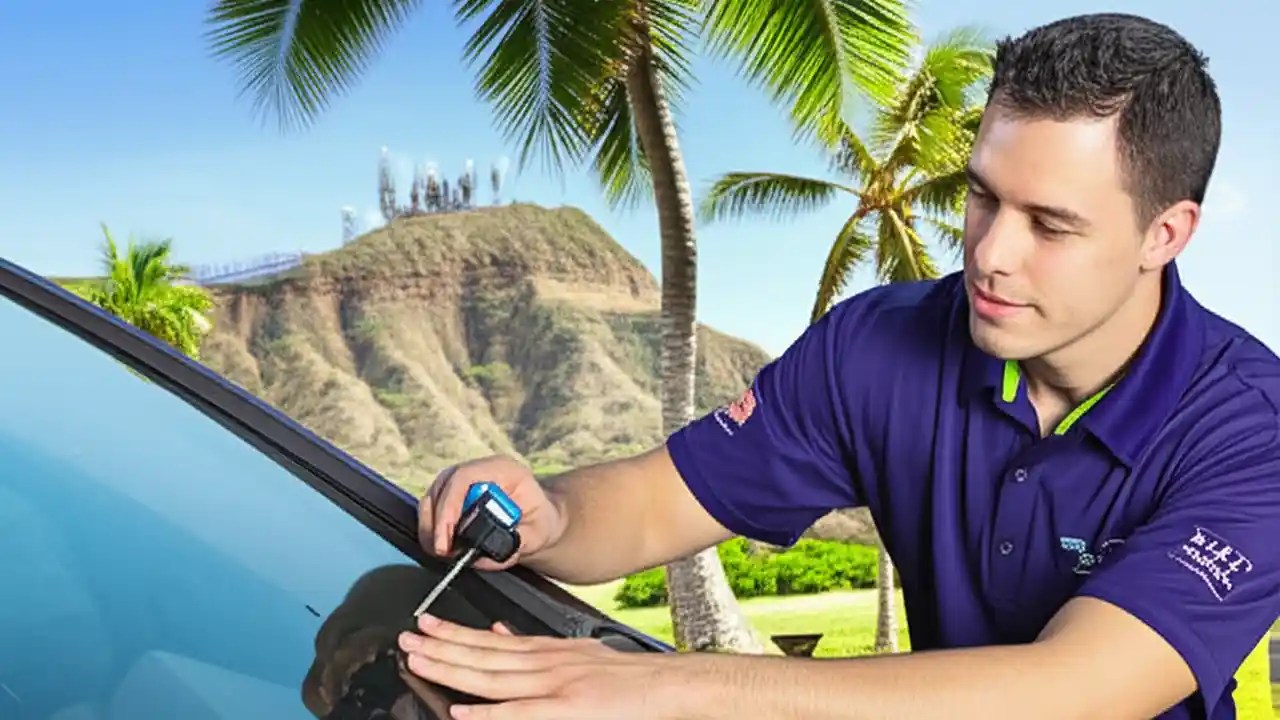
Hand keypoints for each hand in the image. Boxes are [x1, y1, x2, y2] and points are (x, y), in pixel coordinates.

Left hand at [397, 614, 701, 719]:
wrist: (666, 686)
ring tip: (418, 661)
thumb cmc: (626, 678)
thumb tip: (497, 636)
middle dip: (441, 648)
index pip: (490, 642)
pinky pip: (518, 714)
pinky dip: (488, 712)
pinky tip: (460, 710)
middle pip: (483, 656)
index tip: (425, 626)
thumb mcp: (577, 651)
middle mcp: (544, 664)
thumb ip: (535, 647)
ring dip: (451, 669)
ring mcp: (554, 686)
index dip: (454, 634)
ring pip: (492, 678)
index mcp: (546, 652)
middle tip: (405, 640)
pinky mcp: (566, 710)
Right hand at [419, 455, 565, 570]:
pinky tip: (441, 545)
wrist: (539, 519)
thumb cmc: (540, 522)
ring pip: (433, 496)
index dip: (449, 506)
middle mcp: (479, 468)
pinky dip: (432, 527)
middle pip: (442, 486)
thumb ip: (513, 544)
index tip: (445, 539)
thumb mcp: (537, 534)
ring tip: (441, 551)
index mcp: (503, 469)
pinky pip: (433, 506)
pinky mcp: (453, 492)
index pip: (464, 477)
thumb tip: (480, 555)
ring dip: (430, 526)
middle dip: (435, 521)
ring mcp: (463, 478)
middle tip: (441, 551)